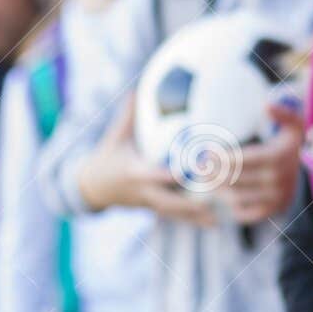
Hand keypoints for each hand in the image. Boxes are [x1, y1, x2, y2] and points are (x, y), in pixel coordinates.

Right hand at [75, 99, 215, 225]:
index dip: (177, 174)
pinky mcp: (153, 210)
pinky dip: (194, 221)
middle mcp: (143, 191)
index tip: (197, 168)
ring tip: (221, 217)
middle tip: (216, 198)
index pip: (157, 175)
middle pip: (169, 201)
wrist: (91, 187)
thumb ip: (129, 114)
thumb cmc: (107, 156)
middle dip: (191, 202)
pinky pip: (176, 218)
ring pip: (175, 214)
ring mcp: (149, 204)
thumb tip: (137, 87)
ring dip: (196, 216)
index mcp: (135, 172)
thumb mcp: (116, 136)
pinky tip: (215, 224)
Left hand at [213, 103, 304, 225]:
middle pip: (235, 178)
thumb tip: (267, 105)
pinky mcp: (276, 210)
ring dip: (219, 189)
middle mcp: (278, 180)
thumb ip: (283, 113)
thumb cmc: (297, 142)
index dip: (221, 157)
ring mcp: (277, 197)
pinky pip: (246, 212)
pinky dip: (233, 205)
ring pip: (237, 196)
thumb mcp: (295, 124)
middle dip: (214, 172)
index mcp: (278, 158)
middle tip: (200, 167)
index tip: (206, 153)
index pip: (240, 160)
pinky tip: (224, 194)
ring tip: (207, 179)